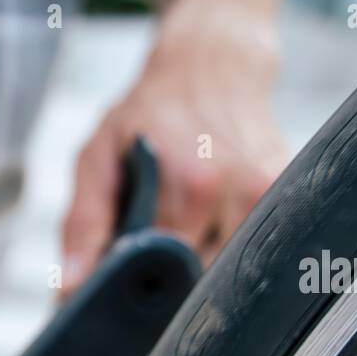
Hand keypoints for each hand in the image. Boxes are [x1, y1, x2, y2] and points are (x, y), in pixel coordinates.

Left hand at [61, 0, 288, 293]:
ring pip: (227, 270)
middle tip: (149, 259)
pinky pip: (249, 246)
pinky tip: (209, 219)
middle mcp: (239, 191)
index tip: (124, 291)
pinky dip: (224, 245)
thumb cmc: (149, 114)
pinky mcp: (286, 198)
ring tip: (180, 232)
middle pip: (201, 279)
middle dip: (170, 281)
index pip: (165, 274)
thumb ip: (83, 224)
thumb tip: (70, 287)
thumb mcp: (98, 156)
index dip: (141, 289)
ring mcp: (270, 195)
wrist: (213, 64)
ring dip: (199, 266)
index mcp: (193, 183)